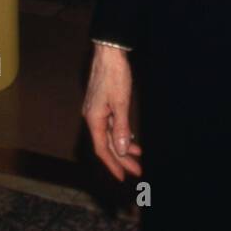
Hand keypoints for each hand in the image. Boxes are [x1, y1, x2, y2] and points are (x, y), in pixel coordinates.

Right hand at [82, 44, 142, 181]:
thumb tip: (121, 150)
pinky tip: (130, 137)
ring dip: (123, 146)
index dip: (113, 164)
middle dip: (122, 158)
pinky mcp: (101, 105)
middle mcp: (92, 118)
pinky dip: (120, 134)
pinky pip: (110, 126)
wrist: (109, 53)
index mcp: (94, 119)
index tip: (123, 176)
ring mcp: (96, 111)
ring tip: (138, 155)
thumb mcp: (121, 103)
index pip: (102, 149)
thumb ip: (121, 127)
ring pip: (109, 135)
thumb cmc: (114, 76)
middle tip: (137, 170)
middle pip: (107, 144)